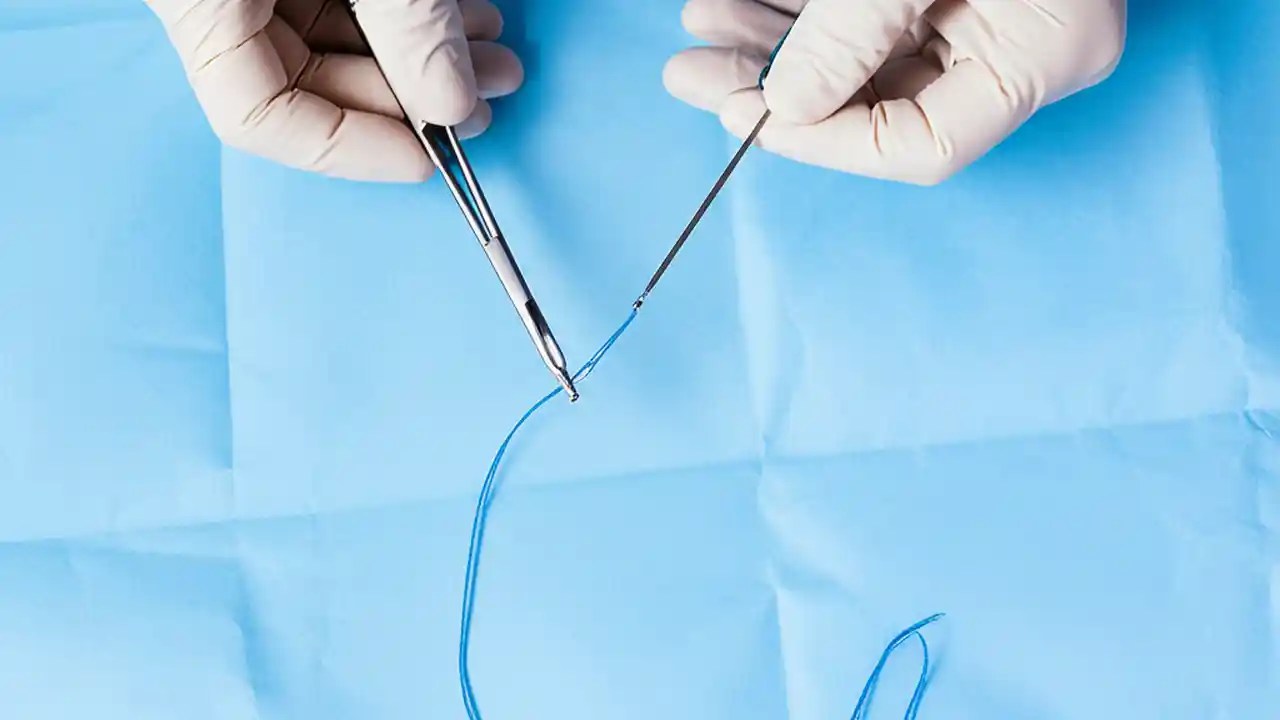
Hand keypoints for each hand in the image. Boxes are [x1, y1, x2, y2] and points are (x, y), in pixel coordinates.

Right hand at [146, 0, 523, 181]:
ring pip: (334, 37)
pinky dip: (404, 16)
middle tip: (488, 97)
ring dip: (423, 55)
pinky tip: (464, 18)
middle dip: (412, 94)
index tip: (427, 157)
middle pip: (308, 81)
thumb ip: (406, 19)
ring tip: (494, 54)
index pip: (255, 114)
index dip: (349, 148)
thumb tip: (452, 100)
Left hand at [664, 0, 1125, 184]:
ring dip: (774, 41)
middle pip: (880, 101)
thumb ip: (850, 33)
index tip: (745, 116)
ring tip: (701, 23)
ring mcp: (984, 12)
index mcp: (1040, 55)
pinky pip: (870, 16)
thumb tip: (784, 106)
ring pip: (862, 58)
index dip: (825, 143)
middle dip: (776, 83)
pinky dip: (804, 12)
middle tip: (692, 71)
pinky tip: (737, 3)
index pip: (924, 146)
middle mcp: (1016, 47)